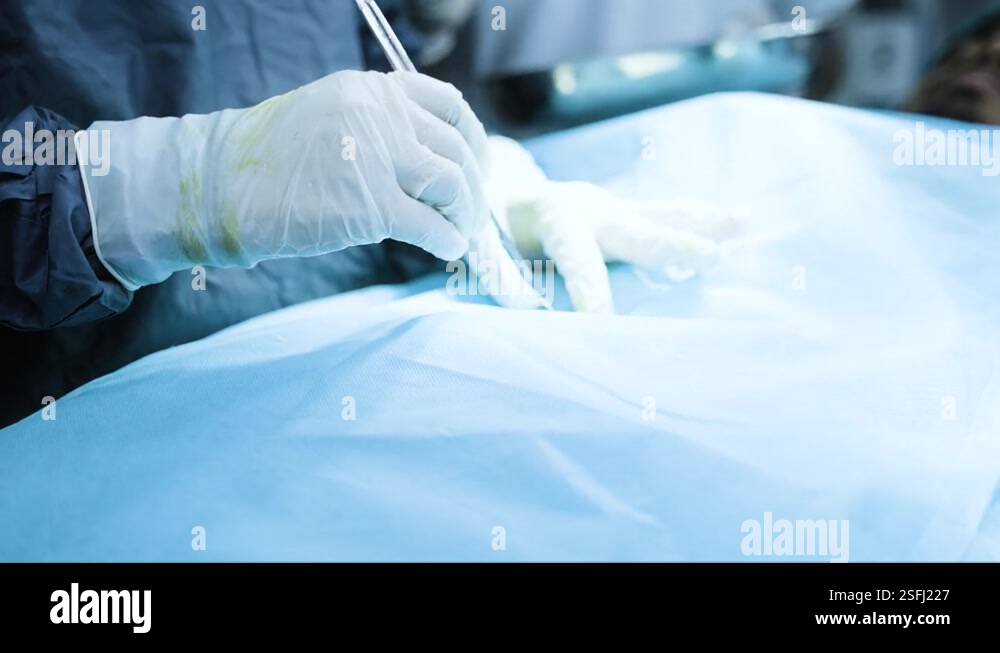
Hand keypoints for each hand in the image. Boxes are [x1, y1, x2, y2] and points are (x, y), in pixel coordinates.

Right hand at [81, 71, 489, 288]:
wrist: (220, 185)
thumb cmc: (269, 160)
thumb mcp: (330, 117)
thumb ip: (379, 127)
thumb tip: (430, 160)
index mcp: (373, 91)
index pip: (449, 105)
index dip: (473, 139)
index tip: (477, 165)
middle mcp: (381, 116)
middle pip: (456, 150)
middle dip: (474, 187)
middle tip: (473, 213)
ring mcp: (378, 159)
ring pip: (452, 185)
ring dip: (466, 214)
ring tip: (461, 232)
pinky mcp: (371, 206)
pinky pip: (430, 225)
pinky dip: (447, 240)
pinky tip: (446, 248)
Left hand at [476, 136, 740, 312]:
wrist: (498, 182)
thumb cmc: (488, 225)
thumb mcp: (484, 246)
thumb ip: (500, 274)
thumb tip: (527, 309)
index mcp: (555, 219)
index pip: (578, 259)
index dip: (591, 290)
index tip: (604, 323)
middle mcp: (590, 208)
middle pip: (636, 230)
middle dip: (672, 245)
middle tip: (710, 258)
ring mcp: (611, 206)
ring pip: (660, 216)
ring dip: (700, 226)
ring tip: (740, 228)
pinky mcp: (624, 209)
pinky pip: (667, 213)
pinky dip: (702, 218)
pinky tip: (739, 220)